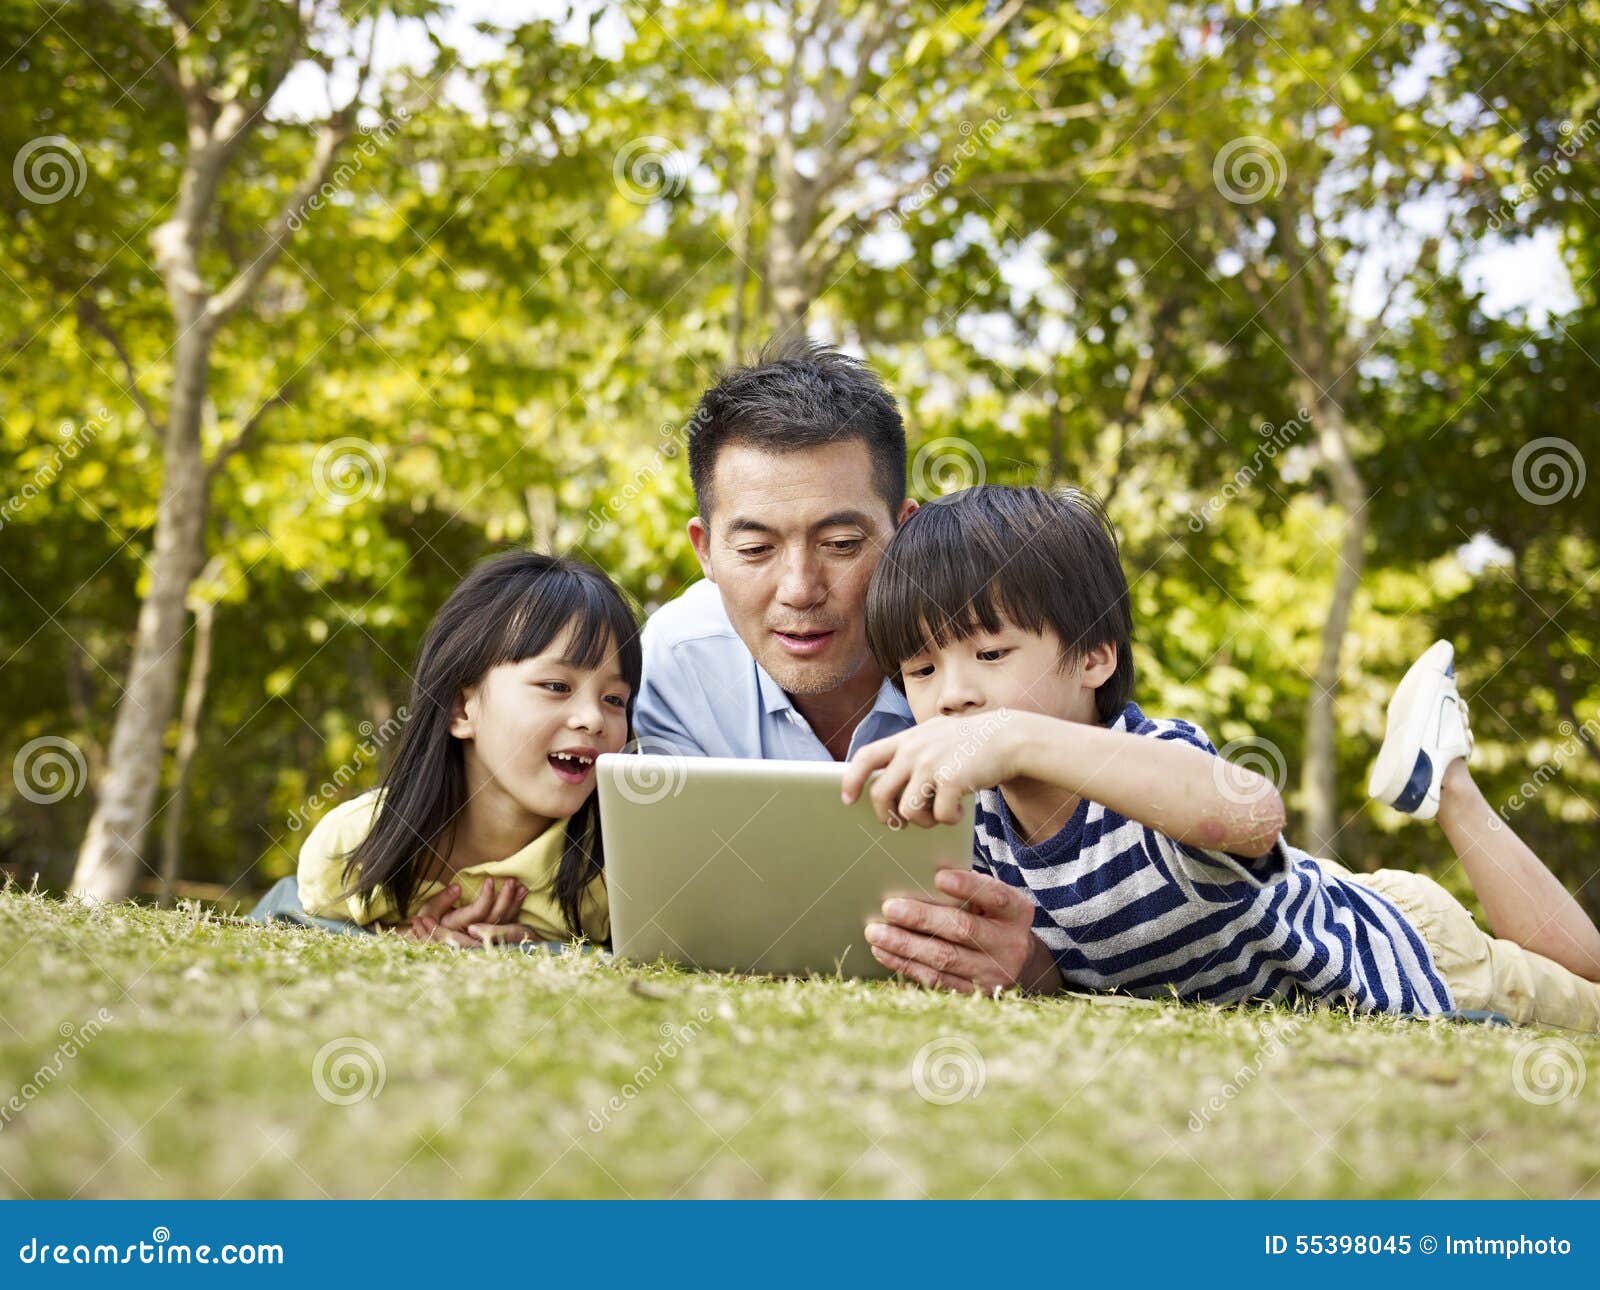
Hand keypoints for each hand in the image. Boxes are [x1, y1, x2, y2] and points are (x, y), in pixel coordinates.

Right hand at [396, 877, 530, 947]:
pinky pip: (507, 923)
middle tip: (511, 879)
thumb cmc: (428, 922)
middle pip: (495, 917)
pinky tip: (522, 894)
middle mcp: (473, 935)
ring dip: (514, 902)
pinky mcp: (491, 937)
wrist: (432, 940)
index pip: (478, 912)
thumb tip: (457, 888)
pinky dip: (516, 908)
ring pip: (504, 921)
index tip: (490, 879)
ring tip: (521, 885)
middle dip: (505, 898)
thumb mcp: (428, 910)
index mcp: (458, 928)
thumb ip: (441, 900)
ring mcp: (483, 938)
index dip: (486, 897)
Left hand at [842, 713, 1024, 828]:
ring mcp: (932, 764)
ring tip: (938, 814)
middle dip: (886, 814)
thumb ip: (910, 752)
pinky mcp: (952, 780)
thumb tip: (885, 783)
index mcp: (907, 739)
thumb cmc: (970, 744)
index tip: (847, 799)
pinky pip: (940, 815)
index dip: (852, 779)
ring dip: (922, 820)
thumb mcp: (934, 736)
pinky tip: (960, 811)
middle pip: (881, 792)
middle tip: (899, 823)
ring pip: (907, 810)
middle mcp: (914, 749)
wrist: (1008, 738)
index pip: (866, 757)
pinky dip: (949, 819)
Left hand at [864, 867, 1061, 994]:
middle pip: (963, 929)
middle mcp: (1010, 944)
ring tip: (876, 932)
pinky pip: (936, 980)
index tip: (939, 877)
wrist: (1015, 961)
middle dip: (922, 918)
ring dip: (905, 945)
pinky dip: (906, 965)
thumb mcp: (991, 899)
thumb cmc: (991, 916)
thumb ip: (968, 887)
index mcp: (1017, 911)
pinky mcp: (975, 994)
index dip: (968, 887)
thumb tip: (920, 874)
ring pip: (944, 958)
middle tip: (889, 908)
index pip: (995, 896)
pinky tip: (883, 952)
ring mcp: (993, 973)